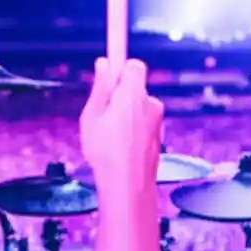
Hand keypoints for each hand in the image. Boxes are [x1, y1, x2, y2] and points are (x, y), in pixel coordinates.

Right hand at [80, 57, 163, 198]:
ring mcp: (157, 121)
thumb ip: (101, 88)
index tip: (109, 72)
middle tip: (102, 113)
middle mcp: (151, 104)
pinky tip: (122, 145)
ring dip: (126, 114)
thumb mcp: (92, 117)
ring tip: (110, 135)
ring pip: (139, 107)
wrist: (129, 187)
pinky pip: (144, 123)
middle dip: (120, 94)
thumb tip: (104, 63)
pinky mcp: (159, 135)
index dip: (121, 68)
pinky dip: (134, 128)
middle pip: (136, 87)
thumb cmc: (105, 152)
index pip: (134, 65)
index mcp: (133, 95)